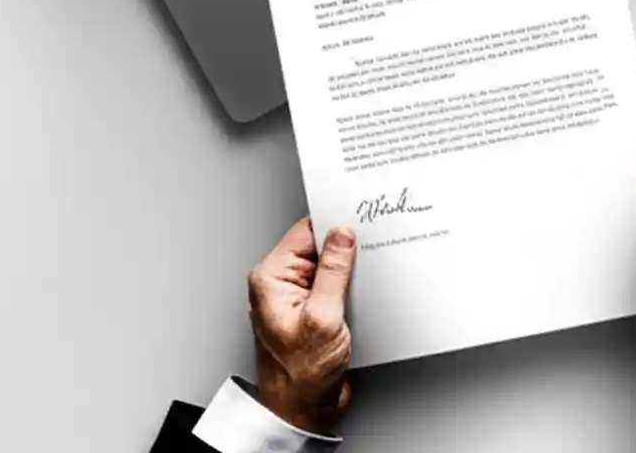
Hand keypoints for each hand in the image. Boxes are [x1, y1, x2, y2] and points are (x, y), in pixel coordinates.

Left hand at [248, 218, 356, 434]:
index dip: (332, 226)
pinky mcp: (312, 311)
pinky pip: (333, 287)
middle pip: (317, 248)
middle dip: (343, 251)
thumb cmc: (299, 375)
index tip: (357, 225)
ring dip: (347, 274)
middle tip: (364, 259)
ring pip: (328, 268)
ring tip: (356, 290)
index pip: (304, 232)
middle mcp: (279, 285)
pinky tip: (356, 301)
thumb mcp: (323, 317)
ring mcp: (296, 298)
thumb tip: (341, 236)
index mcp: (271, 279)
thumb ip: (333, 272)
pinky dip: (348, 290)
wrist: (302, 409)